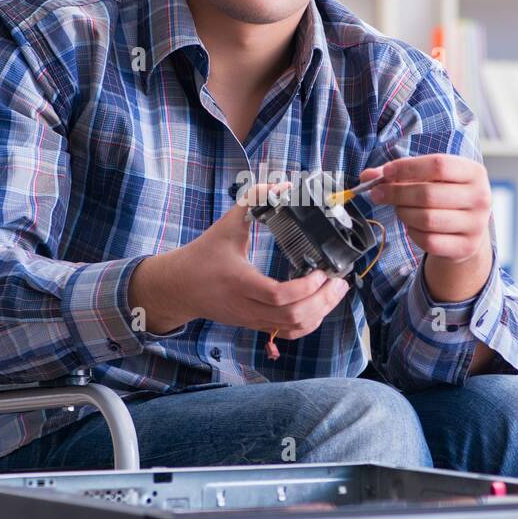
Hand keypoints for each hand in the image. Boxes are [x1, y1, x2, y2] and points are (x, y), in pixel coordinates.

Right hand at [128, 181, 351, 337]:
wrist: (179, 287)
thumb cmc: (202, 255)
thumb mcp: (226, 225)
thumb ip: (253, 201)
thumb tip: (282, 185)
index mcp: (240, 281)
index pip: (277, 295)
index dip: (305, 288)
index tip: (320, 271)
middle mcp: (246, 305)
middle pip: (291, 316)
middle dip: (322, 301)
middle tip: (338, 281)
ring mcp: (251, 318)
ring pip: (292, 328)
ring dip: (319, 313)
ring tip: (334, 292)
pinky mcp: (254, 324)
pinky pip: (286, 332)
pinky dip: (307, 323)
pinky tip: (319, 306)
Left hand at [358, 154, 491, 263]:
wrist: (468, 231)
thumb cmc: (444, 197)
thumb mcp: (430, 179)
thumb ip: (400, 174)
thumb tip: (367, 176)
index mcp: (474, 172)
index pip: (438, 165)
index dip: (407, 168)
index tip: (385, 173)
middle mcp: (481, 197)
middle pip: (428, 193)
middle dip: (396, 193)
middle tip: (378, 193)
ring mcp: (476, 224)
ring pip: (426, 219)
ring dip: (404, 213)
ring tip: (400, 209)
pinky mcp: (466, 247)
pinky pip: (428, 241)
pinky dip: (413, 233)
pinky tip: (413, 226)